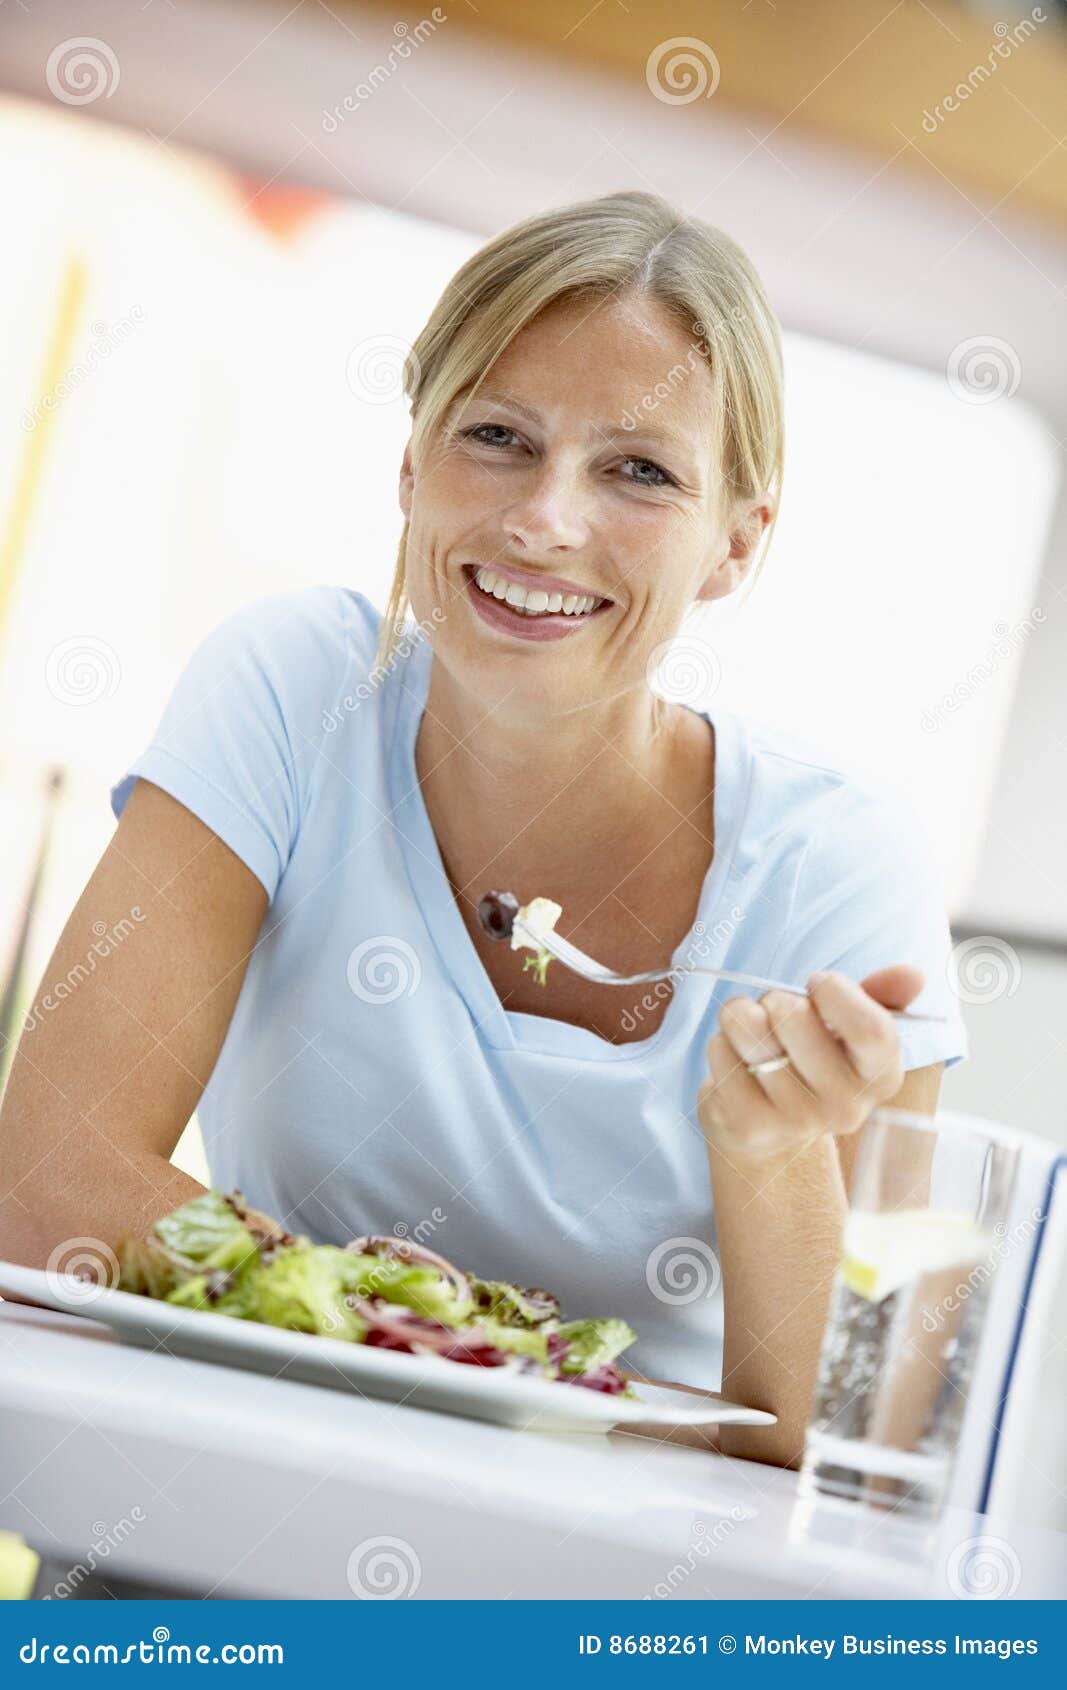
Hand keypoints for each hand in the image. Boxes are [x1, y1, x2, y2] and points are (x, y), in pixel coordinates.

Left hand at [697, 964, 924, 1164]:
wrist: (771, 1127)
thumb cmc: (813, 1060)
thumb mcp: (851, 1027)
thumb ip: (882, 996)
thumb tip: (912, 976)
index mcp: (882, 1077)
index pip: (870, 1027)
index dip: (835, 991)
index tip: (817, 986)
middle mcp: (847, 1108)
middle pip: (795, 1017)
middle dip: (775, 998)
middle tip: (777, 1012)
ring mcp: (797, 1122)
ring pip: (750, 1028)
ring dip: (741, 1017)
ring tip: (753, 1033)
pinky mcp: (749, 1127)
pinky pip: (721, 1053)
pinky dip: (721, 1044)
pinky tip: (736, 1062)